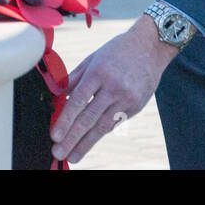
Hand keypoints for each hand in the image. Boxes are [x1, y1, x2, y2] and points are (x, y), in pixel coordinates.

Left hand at [50, 13, 182, 163]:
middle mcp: (113, 87)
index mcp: (99, 72)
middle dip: (72, 138)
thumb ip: (75, 77)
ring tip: (73, 157)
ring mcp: (126, 98)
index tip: (55, 136)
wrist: (150, 46)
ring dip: (86, 144)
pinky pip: (114, 123)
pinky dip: (100, 133)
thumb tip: (57, 94)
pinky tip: (89, 143)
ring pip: (103, 126)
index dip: (65, 120)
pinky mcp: (136, 106)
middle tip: (58, 154)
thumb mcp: (93, 58)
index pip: (78, 101)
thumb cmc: (117, 51)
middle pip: (89, 118)